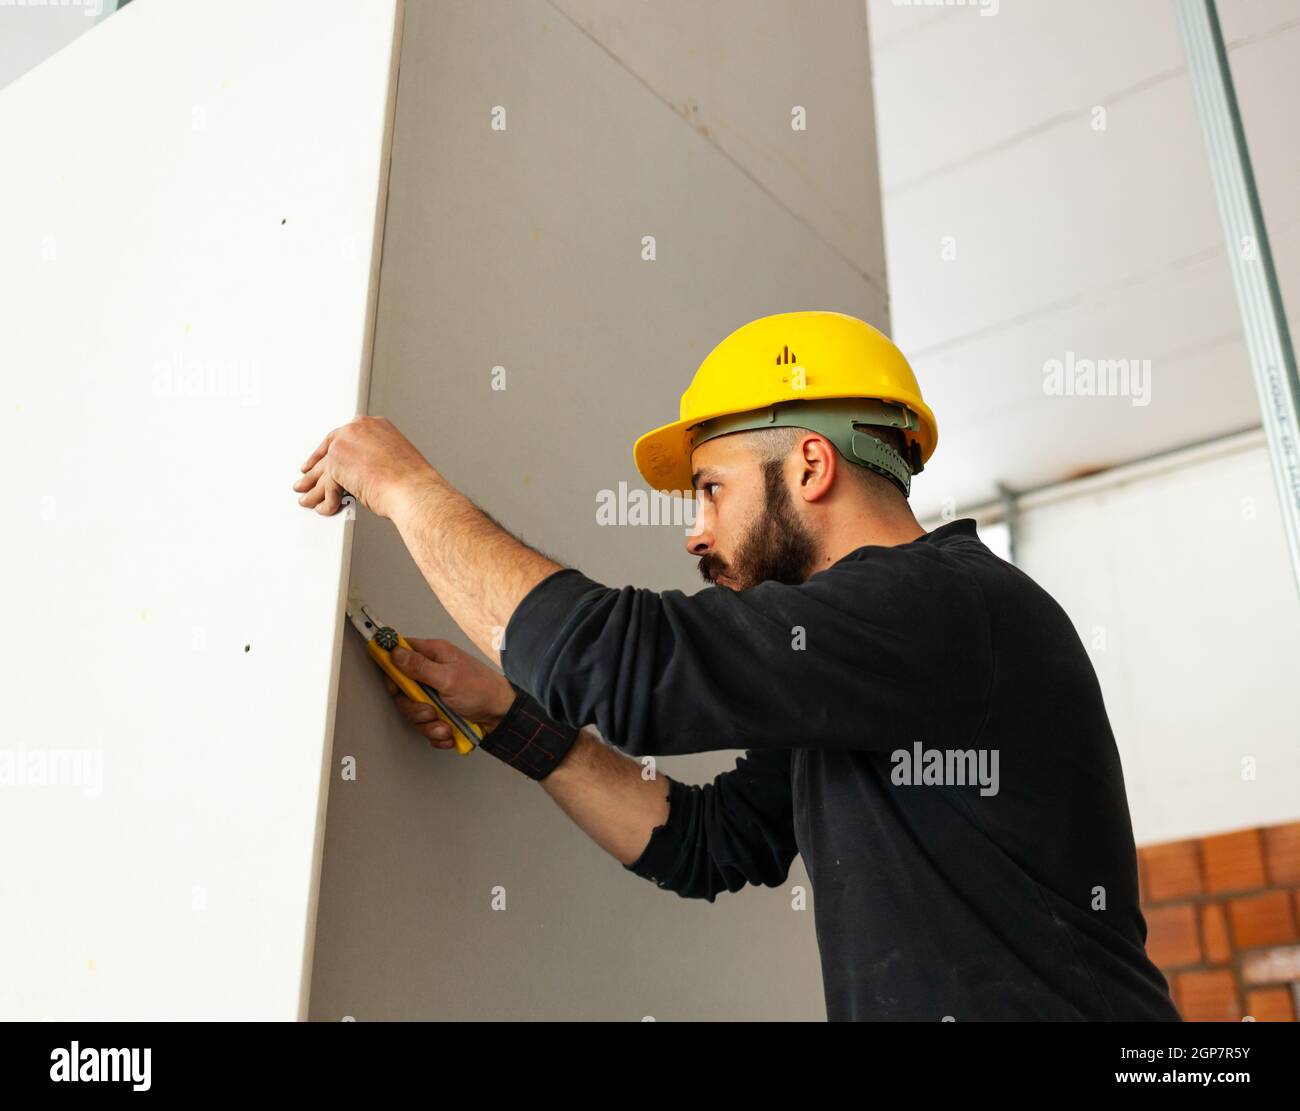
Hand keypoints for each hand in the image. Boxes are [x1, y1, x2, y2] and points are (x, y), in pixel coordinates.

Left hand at [293, 415, 436, 519]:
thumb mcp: (394, 462)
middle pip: (330, 451)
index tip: (321, 461)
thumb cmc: (413, 483)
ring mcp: (345, 442)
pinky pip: (328, 485)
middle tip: (306, 482)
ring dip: (315, 489)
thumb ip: (372, 461)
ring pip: (325, 469)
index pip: (344, 437)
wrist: (414, 491)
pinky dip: (327, 501)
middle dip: (316, 471)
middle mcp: (358, 428)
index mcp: (375, 425)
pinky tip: (325, 508)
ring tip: (308, 499)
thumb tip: (358, 474)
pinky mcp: (336, 462)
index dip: (329, 452)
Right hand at [385, 638, 516, 749]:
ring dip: (428, 725)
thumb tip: (394, 651)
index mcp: (434, 655)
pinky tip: (450, 732)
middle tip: (430, 712)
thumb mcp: (448, 678)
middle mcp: (431, 672)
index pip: (400, 653)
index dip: (391, 667)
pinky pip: (426, 726)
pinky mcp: (439, 713)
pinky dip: (437, 733)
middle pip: (402, 690)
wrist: (502, 716)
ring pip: (413, 712)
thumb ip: (419, 667)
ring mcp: (434, 694)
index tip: (395, 685)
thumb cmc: (482, 690)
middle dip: (414, 708)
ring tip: (445, 726)